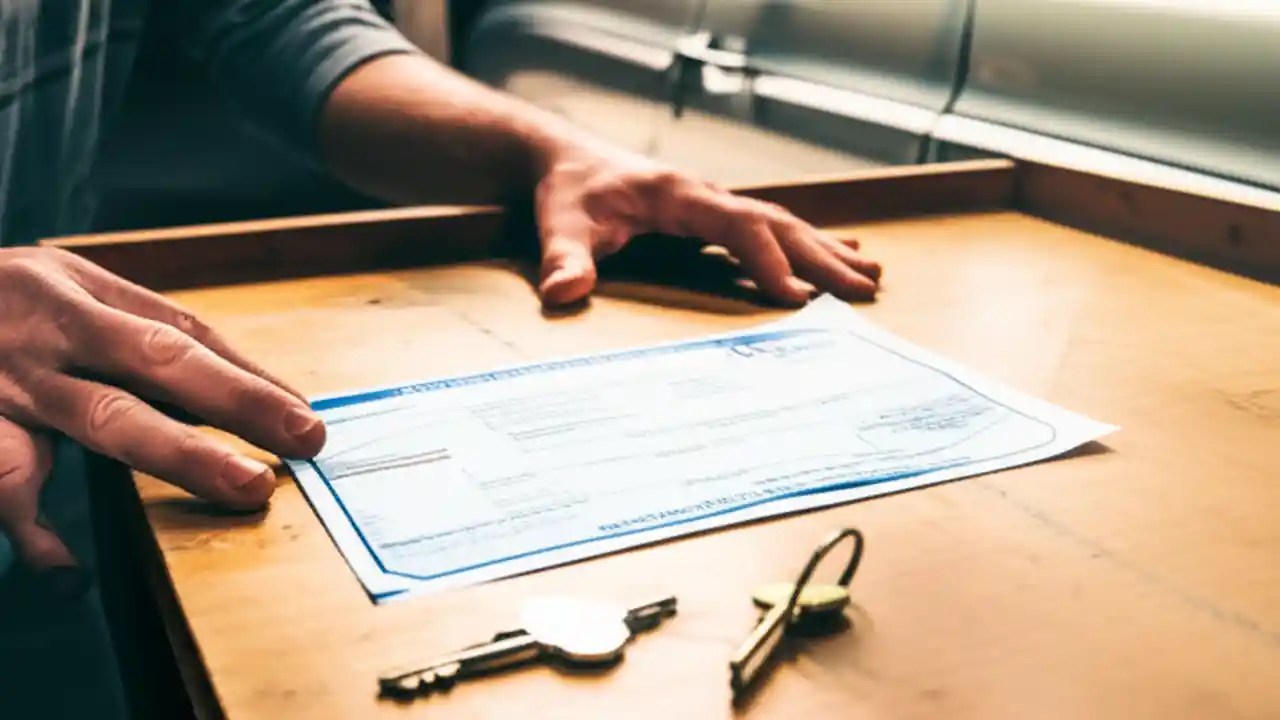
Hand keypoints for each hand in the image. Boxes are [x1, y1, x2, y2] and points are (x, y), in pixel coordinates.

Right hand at [0, 247, 324, 579]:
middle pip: (160, 361)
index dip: (251, 376)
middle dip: (240, 400)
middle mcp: (50, 327)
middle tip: (304, 438)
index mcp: (80, 290)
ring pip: (102, 415)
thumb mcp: (59, 292)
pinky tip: (67, 574)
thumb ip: (137, 333)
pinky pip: (6, 483)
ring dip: (180, 452)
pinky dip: (36, 533)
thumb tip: (243, 386)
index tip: (307, 419)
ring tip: (241, 487)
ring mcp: (6, 380)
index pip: (185, 332)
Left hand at [533, 145, 881, 306]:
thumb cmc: (568, 191)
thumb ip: (564, 257)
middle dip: (821, 259)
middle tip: (864, 292)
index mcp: (678, 195)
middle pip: (777, 224)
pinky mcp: (715, 214)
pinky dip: (809, 242)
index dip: (767, 260)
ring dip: (827, 250)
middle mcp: (708, 195)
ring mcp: (715, 203)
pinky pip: (771, 227)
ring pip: (783, 224)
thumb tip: (563, 293)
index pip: (737, 226)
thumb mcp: (559, 223)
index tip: (796, 297)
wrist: (567, 158)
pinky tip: (841, 251)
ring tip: (872, 276)